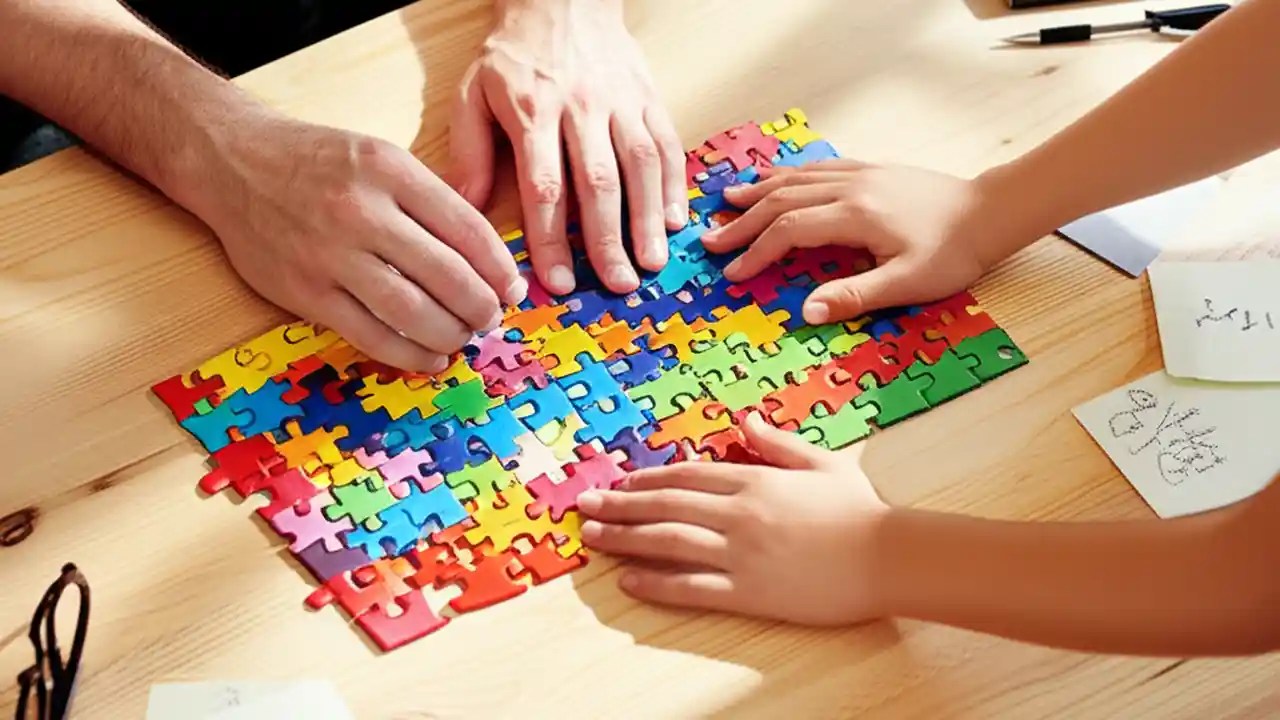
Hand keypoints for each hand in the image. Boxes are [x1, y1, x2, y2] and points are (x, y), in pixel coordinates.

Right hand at [184, 112, 525, 370]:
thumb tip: (487, 261)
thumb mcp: (381, 157)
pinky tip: (430, 356)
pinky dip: (409, 354)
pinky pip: (369, 335)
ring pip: (411, 311)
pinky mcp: (304, 292)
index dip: (500, 268)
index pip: (467, 228)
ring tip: (464, 337)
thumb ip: (429, 202)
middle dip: (482, 307)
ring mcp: (329, 254)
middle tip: (492, 319)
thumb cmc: (318, 162)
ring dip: (451, 334)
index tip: (514, 289)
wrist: (231, 162)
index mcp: (390, 170)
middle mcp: (361, 210)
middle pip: (446, 274)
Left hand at [449, 0, 687, 295]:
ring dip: (649, 218)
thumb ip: (470, 152)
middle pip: (599, 183)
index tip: (559, 282)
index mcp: (534, 112)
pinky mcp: (649, 96)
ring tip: (652, 262)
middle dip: (609, 240)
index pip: (545, 187)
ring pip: (640, 165)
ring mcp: (621, 102)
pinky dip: (674, 184)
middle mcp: (582, 108)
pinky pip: (666, 143)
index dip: (553, 239)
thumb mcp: (473, 92)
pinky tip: (676, 221)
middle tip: (618, 285)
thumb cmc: (514, 54)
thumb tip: (465, 210)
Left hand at [577, 414, 890, 625]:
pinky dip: (655, 583)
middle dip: (619, 505)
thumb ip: (778, 441)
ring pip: (667, 541)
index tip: (620, 483)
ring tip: (592, 539)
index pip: (687, 475)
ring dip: (624, 539)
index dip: (647, 479)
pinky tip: (628, 581)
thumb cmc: (860, 509)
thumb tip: (745, 418)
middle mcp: (738, 512)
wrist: (888, 557)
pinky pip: (691, 586)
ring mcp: (740, 553)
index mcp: (755, 478)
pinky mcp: (749, 591)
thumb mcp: (821, 461)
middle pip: (665, 504)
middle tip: (584, 506)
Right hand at [703, 161, 1015, 324]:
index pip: (789, 231)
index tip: (730, 274)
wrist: (991, 211)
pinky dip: (788, 173)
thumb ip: (853, 296)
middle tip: (710, 240)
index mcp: (854, 216)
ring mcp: (860, 174)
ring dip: (758, 190)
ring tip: (728, 200)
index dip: (755, 253)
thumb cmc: (953, 252)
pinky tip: (776, 177)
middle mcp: (850, 188)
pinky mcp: (872, 170)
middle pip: (782, 200)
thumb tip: (804, 312)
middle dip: (743, 221)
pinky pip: (818, 167)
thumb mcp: (907, 283)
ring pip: (796, 177)